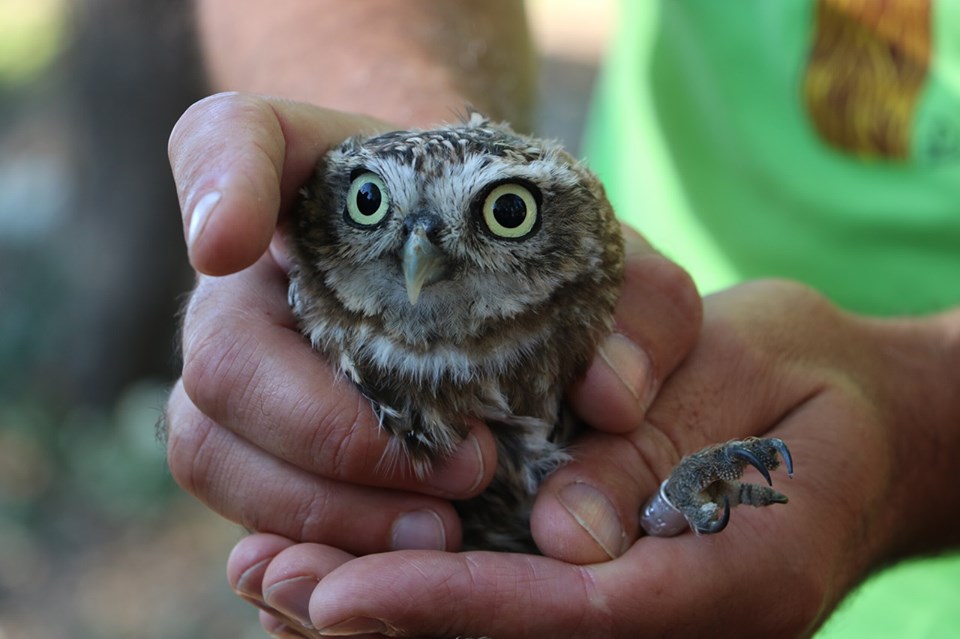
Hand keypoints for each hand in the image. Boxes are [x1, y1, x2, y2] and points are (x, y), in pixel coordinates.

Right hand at [164, 92, 699, 554]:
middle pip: (223, 344)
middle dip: (335, 431)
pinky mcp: (244, 433)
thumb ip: (638, 297)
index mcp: (314, 175)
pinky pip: (231, 494)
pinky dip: (307, 533)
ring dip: (321, 503)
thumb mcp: (600, 252)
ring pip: (209, 438)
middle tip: (462, 469)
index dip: (216, 185)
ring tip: (439, 531)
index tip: (230, 243)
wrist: (480, 282)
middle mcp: (252, 266)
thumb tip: (611, 393)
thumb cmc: (529, 254)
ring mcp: (237, 351)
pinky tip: (395, 546)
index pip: (227, 140)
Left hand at [227, 280, 959, 637]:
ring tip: (269, 575)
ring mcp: (647, 609)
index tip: (344, 595)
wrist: (855, 418)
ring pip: (502, 634)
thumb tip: (564, 535)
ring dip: (379, 611)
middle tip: (270, 582)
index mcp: (737, 579)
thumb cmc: (810, 386)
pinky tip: (337, 560)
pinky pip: (510, 603)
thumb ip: (662, 454)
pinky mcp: (614, 583)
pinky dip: (419, 588)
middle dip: (387, 623)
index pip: (581, 615)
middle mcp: (682, 617)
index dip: (458, 610)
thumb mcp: (752, 378)